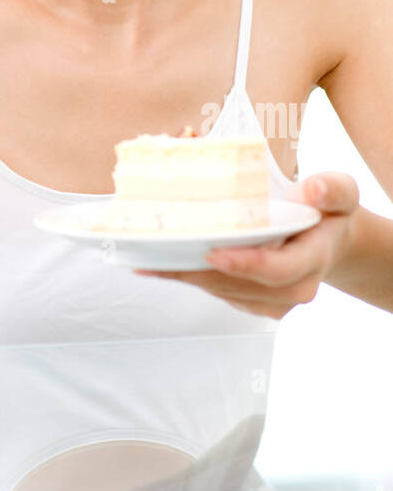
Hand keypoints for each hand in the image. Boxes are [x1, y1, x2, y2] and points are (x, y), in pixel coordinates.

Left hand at [133, 172, 359, 318]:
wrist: (327, 238)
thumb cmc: (327, 210)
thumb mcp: (341, 192)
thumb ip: (332, 189)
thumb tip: (313, 188)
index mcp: (314, 258)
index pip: (279, 271)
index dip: (246, 265)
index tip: (214, 252)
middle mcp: (295, 287)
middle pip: (241, 286)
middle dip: (202, 273)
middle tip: (163, 256)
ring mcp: (273, 301)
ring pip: (224, 292)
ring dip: (188, 278)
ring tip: (150, 260)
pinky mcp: (254, 302)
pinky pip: (218, 292)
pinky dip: (190, 278)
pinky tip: (159, 266)